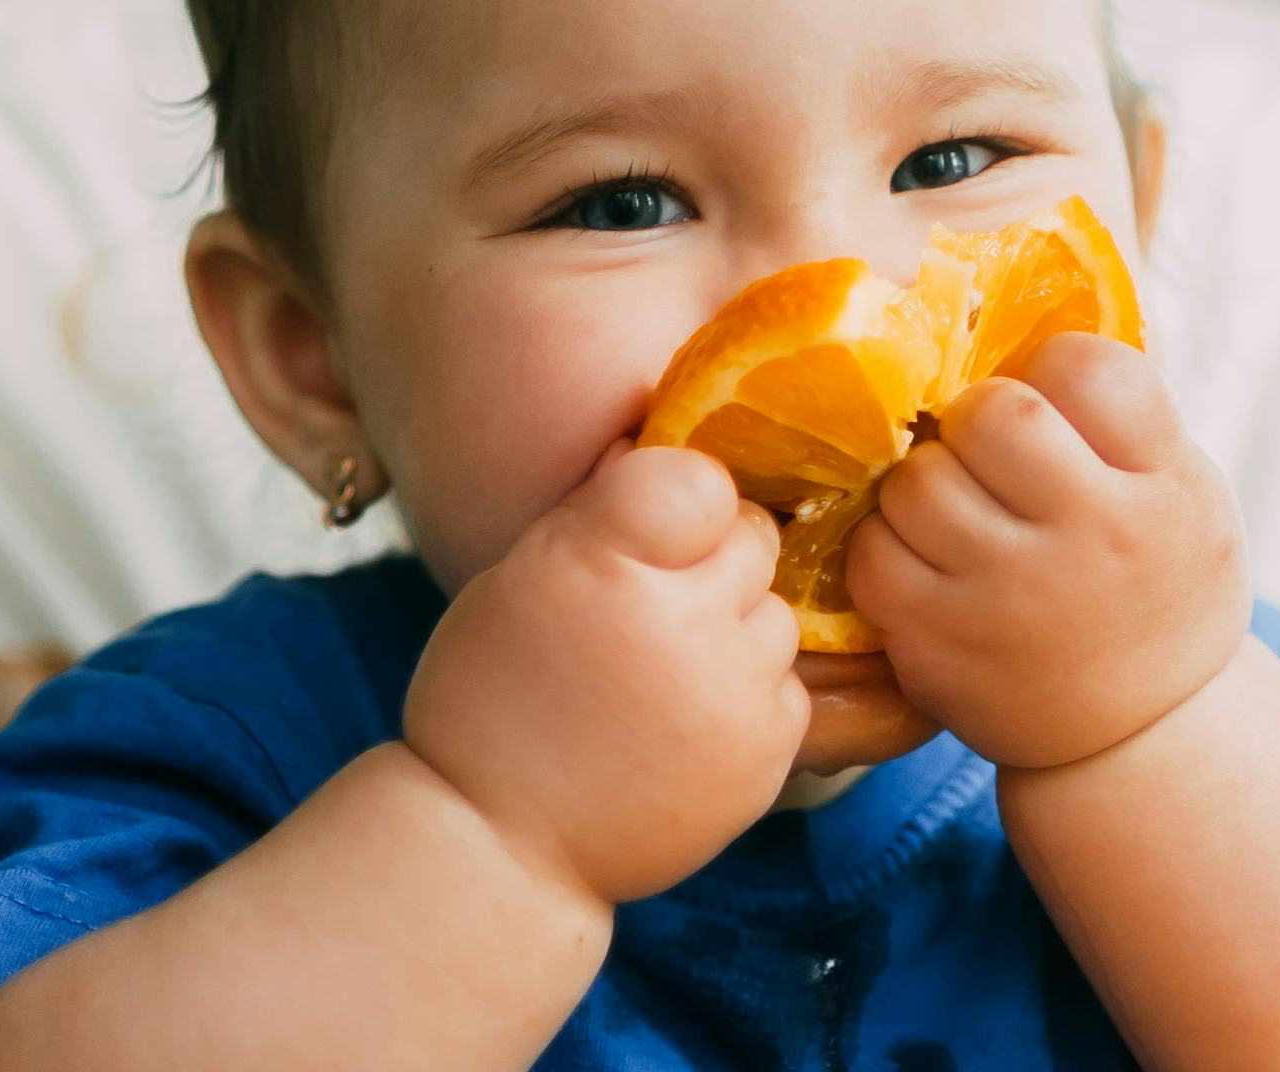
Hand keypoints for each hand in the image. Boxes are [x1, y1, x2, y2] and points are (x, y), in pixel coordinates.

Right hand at [400, 445, 810, 904]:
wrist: (497, 844)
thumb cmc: (492, 701)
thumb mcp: (520, 578)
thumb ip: (600, 511)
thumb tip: (653, 436)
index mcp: (606, 557)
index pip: (703, 478)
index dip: (681, 503)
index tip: (650, 536)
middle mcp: (683, 616)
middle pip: (754, 539)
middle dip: (712, 563)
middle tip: (655, 610)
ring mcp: (732, 688)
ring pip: (777, 615)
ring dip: (736, 631)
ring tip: (666, 674)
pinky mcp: (765, 752)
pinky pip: (787, 688)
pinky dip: (748, 697)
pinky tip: (684, 723)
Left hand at [847, 334, 1248, 769]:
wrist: (1143, 736)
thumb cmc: (1155, 586)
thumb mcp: (1183, 492)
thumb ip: (1122, 417)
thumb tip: (1019, 323)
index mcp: (1162, 489)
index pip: (1087, 367)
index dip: (1055, 369)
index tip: (1054, 403)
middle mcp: (1092, 541)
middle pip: (990, 415)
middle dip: (977, 422)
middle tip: (990, 456)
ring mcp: (1009, 600)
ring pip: (918, 482)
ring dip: (926, 482)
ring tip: (960, 511)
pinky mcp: (940, 650)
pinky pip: (874, 555)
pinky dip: (889, 548)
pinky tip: (928, 562)